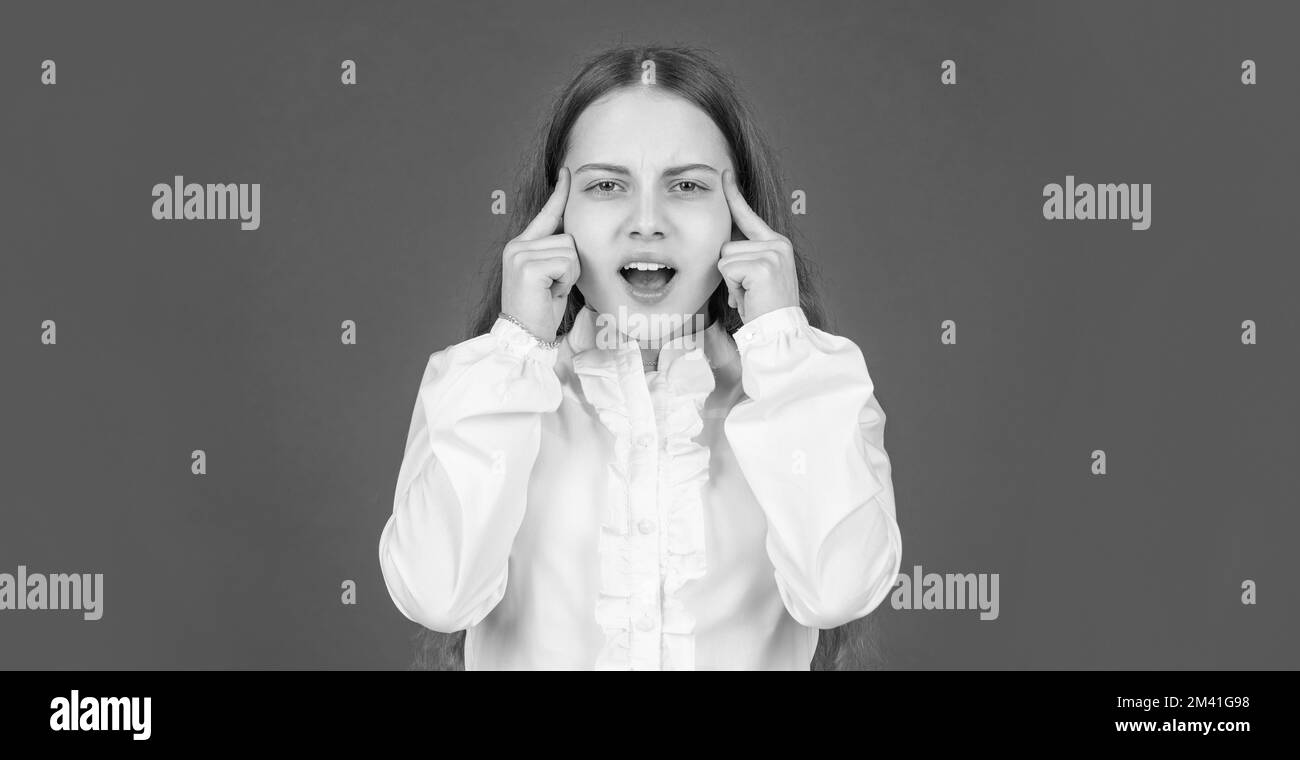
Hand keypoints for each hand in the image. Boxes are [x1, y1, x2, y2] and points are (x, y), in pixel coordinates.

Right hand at [500, 167, 579, 342]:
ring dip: (569, 274)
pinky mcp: (528, 267)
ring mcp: (520, 255)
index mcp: (521, 246)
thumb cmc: (541, 311)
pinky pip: (567, 262)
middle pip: (568, 236)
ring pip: (570, 250)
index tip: (568, 173)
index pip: (546, 214)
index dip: (559, 195)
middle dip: (571, 264)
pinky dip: (566, 280)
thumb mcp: (551, 277)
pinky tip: (550, 293)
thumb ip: (557, 253)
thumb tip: (574, 235)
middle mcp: (517, 246)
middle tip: (554, 286)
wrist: (524, 338)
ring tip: (551, 290)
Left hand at [718, 168, 799, 323]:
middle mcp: (777, 244)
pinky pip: (727, 269)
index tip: (724, 175)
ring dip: (731, 282)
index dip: (734, 196)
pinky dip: (733, 288)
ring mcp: (772, 254)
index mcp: (777, 244)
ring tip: (750, 296)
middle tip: (748, 292)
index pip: (749, 216)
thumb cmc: (764, 310)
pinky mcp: (764, 265)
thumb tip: (723, 251)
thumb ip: (743, 258)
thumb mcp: (754, 278)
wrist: (780, 332)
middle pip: (727, 244)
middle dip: (729, 272)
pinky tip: (750, 298)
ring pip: (725, 257)